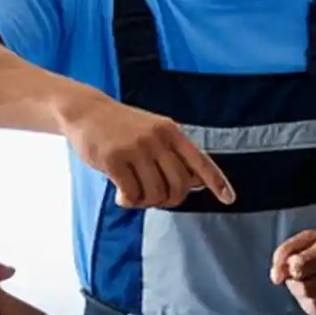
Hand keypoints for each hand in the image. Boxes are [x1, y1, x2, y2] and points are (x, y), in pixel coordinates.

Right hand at [60, 95, 233, 208]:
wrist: (86, 111)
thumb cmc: (122, 127)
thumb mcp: (153, 131)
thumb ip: (174, 154)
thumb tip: (197, 183)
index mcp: (170, 131)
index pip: (200, 161)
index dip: (217, 182)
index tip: (229, 199)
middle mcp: (157, 139)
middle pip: (179, 186)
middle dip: (169, 201)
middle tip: (155, 199)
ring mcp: (135, 148)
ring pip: (154, 193)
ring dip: (145, 202)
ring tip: (134, 195)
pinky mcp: (113, 159)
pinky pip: (131, 194)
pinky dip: (128, 201)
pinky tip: (121, 196)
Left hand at [270, 230, 315, 314]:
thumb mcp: (306, 239)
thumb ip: (284, 252)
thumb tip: (275, 278)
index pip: (302, 266)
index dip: (292, 268)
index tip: (294, 266)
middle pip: (307, 288)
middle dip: (294, 284)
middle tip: (297, 276)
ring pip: (315, 305)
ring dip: (302, 297)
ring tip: (306, 286)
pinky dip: (313, 307)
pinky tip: (315, 296)